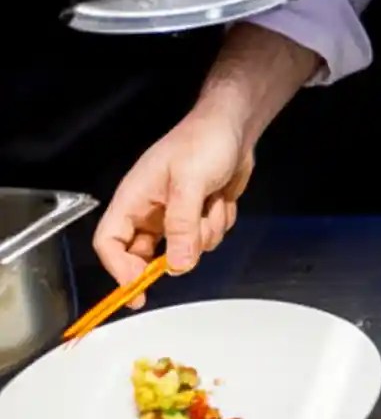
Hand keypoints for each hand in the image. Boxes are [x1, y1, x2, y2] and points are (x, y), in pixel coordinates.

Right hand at [93, 109, 252, 306]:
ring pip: (185, 250)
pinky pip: (207, 239)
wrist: (234, 129)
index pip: (109, 242)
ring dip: (204, 233)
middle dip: (167, 259)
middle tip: (184, 261)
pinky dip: (218, 223)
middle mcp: (150, 212)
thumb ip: (182, 225)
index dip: (119, 269)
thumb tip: (176, 265)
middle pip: (143, 255)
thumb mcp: (189, 183)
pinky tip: (221, 199)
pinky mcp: (198, 217)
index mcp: (133, 199)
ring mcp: (175, 216)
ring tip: (211, 202)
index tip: (137, 290)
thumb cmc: (203, 143)